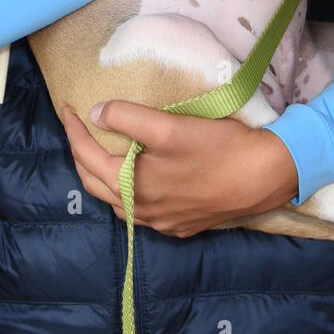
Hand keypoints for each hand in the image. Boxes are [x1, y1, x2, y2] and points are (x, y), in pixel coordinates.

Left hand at [61, 102, 298, 235]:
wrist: (266, 177)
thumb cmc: (218, 149)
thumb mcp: (170, 127)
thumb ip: (128, 118)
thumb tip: (96, 113)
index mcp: (132, 186)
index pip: (87, 157)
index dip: (73, 131)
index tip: (67, 108)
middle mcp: (142, 211)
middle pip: (96, 184)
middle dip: (81, 155)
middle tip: (78, 129)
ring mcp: (163, 223)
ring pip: (118, 203)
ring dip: (102, 178)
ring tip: (101, 153)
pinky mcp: (183, 226)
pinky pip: (143, 213)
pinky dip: (129, 194)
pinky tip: (139, 182)